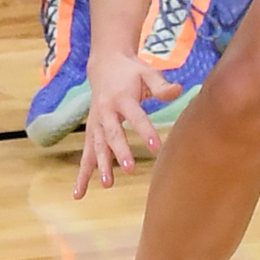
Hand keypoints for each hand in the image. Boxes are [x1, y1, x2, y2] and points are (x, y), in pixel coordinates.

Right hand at [74, 52, 182, 196]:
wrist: (105, 65)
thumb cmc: (132, 72)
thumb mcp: (148, 72)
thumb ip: (161, 85)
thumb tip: (179, 90)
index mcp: (122, 97)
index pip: (136, 116)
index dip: (146, 130)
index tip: (157, 146)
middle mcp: (106, 112)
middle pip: (113, 134)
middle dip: (121, 152)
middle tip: (130, 169)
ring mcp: (96, 123)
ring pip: (97, 147)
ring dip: (101, 165)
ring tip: (108, 184)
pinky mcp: (91, 131)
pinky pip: (86, 154)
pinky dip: (82, 174)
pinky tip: (80, 194)